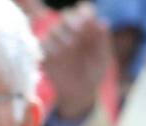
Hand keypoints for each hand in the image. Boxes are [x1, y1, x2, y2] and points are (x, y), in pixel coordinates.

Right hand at [41, 2, 111, 120]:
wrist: (80, 94)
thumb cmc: (94, 73)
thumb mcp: (102, 58)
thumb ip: (102, 41)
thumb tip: (103, 22)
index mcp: (86, 27)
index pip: (84, 11)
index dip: (85, 15)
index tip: (88, 25)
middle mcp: (69, 30)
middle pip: (66, 16)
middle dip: (72, 24)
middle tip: (78, 36)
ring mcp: (55, 41)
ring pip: (53, 29)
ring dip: (61, 38)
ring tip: (68, 51)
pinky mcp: (44, 54)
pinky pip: (42, 45)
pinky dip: (50, 49)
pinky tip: (58, 58)